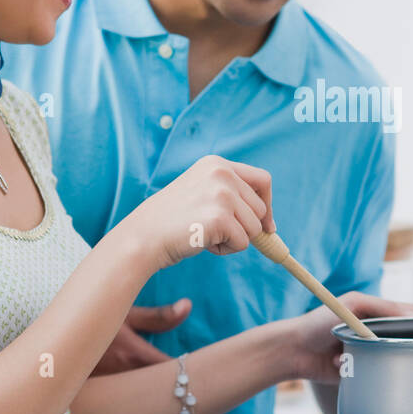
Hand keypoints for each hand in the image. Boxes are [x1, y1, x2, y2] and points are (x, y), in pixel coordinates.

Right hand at [88, 297, 221, 413]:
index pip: (172, 377)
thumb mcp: (122, 313)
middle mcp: (120, 381)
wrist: (45, 339)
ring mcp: (103, 400)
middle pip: (160, 406)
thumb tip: (188, 306)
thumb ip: (156, 316)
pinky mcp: (87, 412)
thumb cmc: (89, 320)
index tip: (215, 405)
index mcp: (132, 356)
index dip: (196, 390)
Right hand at [124, 155, 274, 269]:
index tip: (267, 224)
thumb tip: (269, 225)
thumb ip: (231, 196)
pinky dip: (226, 249)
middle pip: (260, 208)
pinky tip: (202, 242)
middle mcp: (222, 173)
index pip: (263, 180)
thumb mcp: (202, 192)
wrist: (143, 236)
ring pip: (254, 228)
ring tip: (205, 234)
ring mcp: (222, 194)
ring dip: (234, 239)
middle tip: (215, 231)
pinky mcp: (220, 218)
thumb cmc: (172, 220)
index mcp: (217, 163)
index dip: (267, 204)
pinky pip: (242, 243)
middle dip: (244, 226)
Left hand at [286, 292, 412, 384]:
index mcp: (382, 314)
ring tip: (349, 353)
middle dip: (406, 347)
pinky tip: (339, 363)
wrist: (293, 350)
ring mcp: (373, 355)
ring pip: (393, 363)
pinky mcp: (363, 374)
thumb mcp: (354, 305)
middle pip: (410, 342)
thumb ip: (384, 308)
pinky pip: (375, 379)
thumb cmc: (320, 321)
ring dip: (375, 360)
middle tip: (397, 351)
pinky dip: (359, 372)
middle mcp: (381, 334)